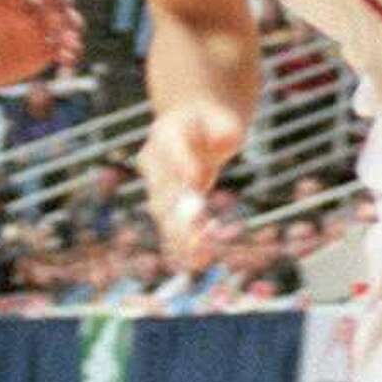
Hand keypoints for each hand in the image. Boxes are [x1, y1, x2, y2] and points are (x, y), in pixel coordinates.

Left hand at [0, 0, 80, 91]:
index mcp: (4, 0)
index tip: (34, 4)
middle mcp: (24, 13)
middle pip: (54, 3)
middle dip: (64, 9)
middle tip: (67, 20)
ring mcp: (33, 33)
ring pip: (62, 26)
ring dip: (71, 32)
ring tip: (69, 44)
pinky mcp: (37, 54)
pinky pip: (58, 50)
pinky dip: (67, 53)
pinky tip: (66, 60)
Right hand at [138, 101, 245, 267]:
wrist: (195, 125)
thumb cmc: (212, 121)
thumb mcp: (223, 120)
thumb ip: (224, 131)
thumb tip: (225, 143)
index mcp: (167, 132)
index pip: (172, 147)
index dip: (183, 163)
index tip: (196, 178)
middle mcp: (155, 160)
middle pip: (164, 186)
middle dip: (178, 212)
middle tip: (196, 233)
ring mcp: (157, 183)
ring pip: (164, 212)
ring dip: (179, 235)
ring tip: (199, 257)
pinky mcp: (166, 202)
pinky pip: (171, 223)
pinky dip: (182, 243)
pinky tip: (197, 261)